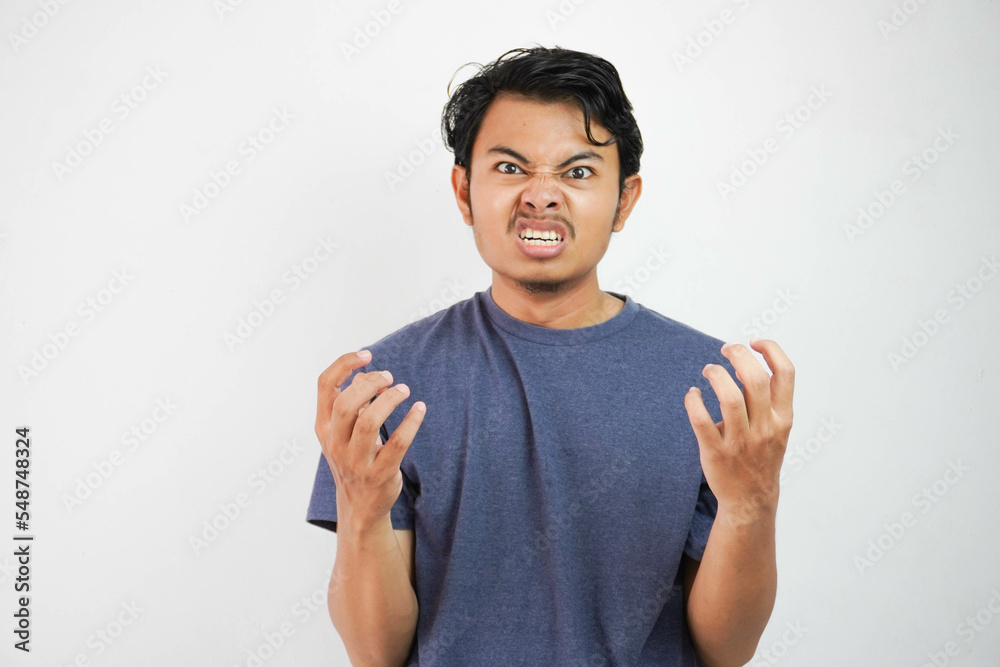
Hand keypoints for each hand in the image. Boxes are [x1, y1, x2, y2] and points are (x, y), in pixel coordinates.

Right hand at [315, 351, 425, 532]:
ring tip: (404, 390)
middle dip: (370, 384)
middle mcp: (335, 443)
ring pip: (368, 423)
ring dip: (390, 400)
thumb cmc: (353, 458)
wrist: (359, 506)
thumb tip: (368, 375)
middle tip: (390, 377)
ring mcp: (355, 461)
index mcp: (324, 427)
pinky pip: (397, 443)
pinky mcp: (379, 474)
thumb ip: (352, 402)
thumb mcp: (343, 432)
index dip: (344, 364)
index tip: (366, 355)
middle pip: (346, 404)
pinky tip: (419, 409)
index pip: (325, 386)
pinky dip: (411, 422)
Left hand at [684, 339, 794, 519]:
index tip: (754, 341)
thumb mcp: (776, 427)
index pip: (786, 373)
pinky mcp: (717, 452)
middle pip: (755, 379)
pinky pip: (701, 420)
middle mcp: (765, 427)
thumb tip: (744, 361)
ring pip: (729, 397)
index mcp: (783, 417)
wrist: (751, 498)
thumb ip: (765, 398)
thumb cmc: (761, 454)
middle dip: (738, 355)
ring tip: (708, 370)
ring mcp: (741, 441)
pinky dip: (693, 401)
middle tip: (725, 350)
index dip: (771, 349)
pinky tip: (692, 394)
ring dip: (715, 374)